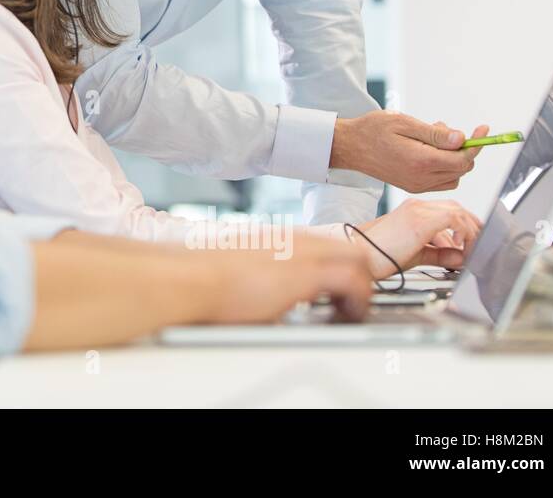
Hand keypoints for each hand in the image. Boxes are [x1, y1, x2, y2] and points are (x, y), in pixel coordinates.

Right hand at [198, 236, 371, 323]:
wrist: (191, 278)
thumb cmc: (204, 278)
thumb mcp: (238, 267)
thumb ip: (259, 272)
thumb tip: (260, 292)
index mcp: (280, 238)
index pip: (330, 240)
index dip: (343, 260)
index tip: (345, 280)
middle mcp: (295, 239)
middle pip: (351, 244)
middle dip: (360, 271)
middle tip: (352, 298)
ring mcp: (302, 251)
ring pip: (359, 257)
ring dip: (361, 287)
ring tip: (350, 310)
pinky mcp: (305, 272)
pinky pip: (354, 279)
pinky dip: (358, 299)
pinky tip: (346, 314)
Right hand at [331, 112, 489, 193]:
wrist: (348, 146)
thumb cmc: (372, 130)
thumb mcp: (404, 123)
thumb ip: (435, 134)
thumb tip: (461, 139)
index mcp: (421, 162)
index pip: (463, 159)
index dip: (476, 144)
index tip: (482, 129)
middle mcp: (421, 178)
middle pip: (461, 168)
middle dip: (462, 148)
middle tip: (445, 129)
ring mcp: (416, 185)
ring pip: (453, 176)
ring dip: (453, 158)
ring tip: (433, 138)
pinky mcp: (412, 186)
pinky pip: (440, 181)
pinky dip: (443, 166)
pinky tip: (427, 150)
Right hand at [352, 198, 483, 277]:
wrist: (361, 256)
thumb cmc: (378, 255)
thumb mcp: (415, 254)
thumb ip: (439, 254)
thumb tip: (459, 257)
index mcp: (413, 210)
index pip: (449, 210)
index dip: (466, 225)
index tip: (473, 241)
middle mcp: (417, 206)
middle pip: (456, 208)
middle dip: (473, 227)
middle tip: (480, 245)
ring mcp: (418, 210)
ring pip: (458, 212)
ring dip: (470, 232)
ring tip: (472, 252)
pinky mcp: (420, 220)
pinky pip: (454, 219)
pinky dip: (464, 233)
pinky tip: (461, 248)